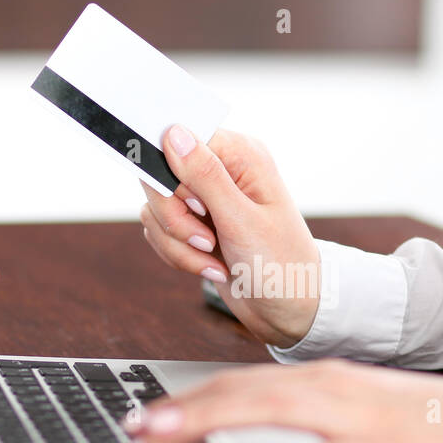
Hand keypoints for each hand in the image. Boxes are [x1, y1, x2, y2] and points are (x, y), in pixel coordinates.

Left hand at [116, 360, 442, 442]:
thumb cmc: (418, 424)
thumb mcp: (352, 409)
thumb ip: (302, 415)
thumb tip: (251, 431)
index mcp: (317, 378)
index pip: (236, 384)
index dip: (183, 401)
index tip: (143, 420)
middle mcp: (326, 387)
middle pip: (237, 394)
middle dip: (176, 415)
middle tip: (130, 437)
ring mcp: (352, 417)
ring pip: (266, 413)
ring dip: (207, 426)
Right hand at [139, 126, 319, 348]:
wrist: (287, 310)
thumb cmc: (279, 263)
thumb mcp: (241, 220)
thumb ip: (205, 175)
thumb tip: (173, 132)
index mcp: (241, 155)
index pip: (180, 140)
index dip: (176, 176)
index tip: (198, 207)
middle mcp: (221, 171)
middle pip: (160, 176)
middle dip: (175, 218)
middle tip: (207, 240)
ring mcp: (205, 199)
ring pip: (155, 208)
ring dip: (177, 243)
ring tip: (214, 259)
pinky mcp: (192, 224)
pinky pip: (159, 230)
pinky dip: (177, 254)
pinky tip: (211, 267)